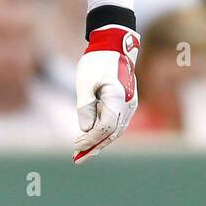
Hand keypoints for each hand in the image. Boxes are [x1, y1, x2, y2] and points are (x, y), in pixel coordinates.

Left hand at [73, 26, 139, 162]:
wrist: (114, 47)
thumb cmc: (96, 63)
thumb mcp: (85, 84)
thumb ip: (85, 107)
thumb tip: (86, 130)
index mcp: (118, 98)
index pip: (106, 128)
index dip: (91, 139)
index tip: (76, 145)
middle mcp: (128, 105)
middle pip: (112, 134)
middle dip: (94, 147)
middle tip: (77, 158)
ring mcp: (129, 105)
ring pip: (115, 131)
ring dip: (99, 143)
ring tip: (82, 153)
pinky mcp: (126, 105)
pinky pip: (116, 124)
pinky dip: (104, 134)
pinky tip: (91, 139)